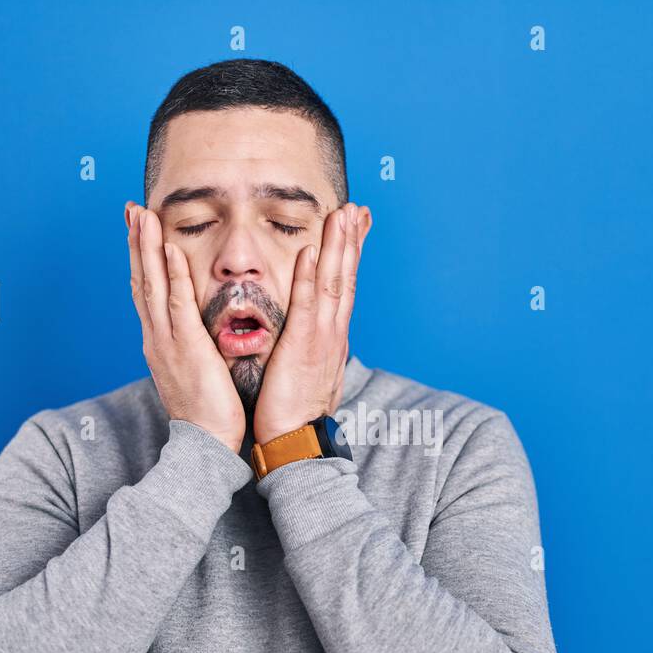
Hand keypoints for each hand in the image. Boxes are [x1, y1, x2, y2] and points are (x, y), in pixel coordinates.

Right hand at [126, 201, 245, 452]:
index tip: (139, 230)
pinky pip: (178, 303)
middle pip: (142, 280)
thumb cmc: (208, 413)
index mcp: (160, 342)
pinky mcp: (187, 346)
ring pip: (154, 284)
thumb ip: (193, 348)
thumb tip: (197, 336)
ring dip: (147, 247)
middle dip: (136, 243)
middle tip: (131, 209)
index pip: (147, 293)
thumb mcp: (195, 372)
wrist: (205, 443)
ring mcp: (167, 340)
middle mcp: (156, 337)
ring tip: (143, 214)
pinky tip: (169, 248)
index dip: (142, 260)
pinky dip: (173, 274)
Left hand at [252, 201, 366, 445]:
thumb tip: (314, 342)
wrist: (296, 444)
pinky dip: (311, 276)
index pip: (344, 289)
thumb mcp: (307, 375)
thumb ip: (311, 352)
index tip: (356, 230)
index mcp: (332, 339)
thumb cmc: (294, 414)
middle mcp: (333, 334)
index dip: (350, 257)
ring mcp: (322, 338)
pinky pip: (308, 304)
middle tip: (358, 208)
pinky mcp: (303, 346)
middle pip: (347, 278)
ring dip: (339, 247)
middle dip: (352, 241)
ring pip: (334, 283)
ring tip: (343, 214)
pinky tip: (313, 250)